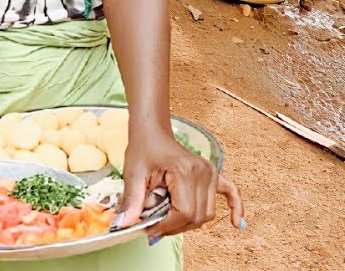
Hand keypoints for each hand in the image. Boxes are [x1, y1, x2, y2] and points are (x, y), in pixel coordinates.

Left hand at [117, 128, 244, 239]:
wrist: (151, 132)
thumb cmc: (142, 148)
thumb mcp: (132, 174)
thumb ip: (131, 201)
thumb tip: (123, 224)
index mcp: (184, 171)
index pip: (183, 212)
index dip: (166, 226)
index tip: (149, 230)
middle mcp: (203, 172)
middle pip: (196, 216)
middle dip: (174, 226)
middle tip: (154, 226)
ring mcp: (211, 173)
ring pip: (207, 213)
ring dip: (188, 222)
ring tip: (166, 218)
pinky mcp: (214, 174)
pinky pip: (231, 193)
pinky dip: (234, 208)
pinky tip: (237, 223)